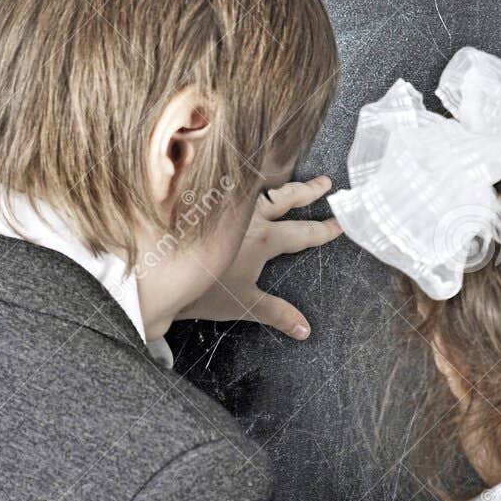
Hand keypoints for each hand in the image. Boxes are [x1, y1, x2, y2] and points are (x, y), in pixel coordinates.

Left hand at [179, 175, 340, 338]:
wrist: (161, 278)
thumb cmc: (203, 292)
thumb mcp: (244, 304)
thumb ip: (277, 313)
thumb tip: (305, 329)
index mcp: (264, 239)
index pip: (302, 232)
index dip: (323, 230)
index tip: (340, 223)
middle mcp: (249, 216)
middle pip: (287, 198)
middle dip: (310, 191)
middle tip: (327, 183)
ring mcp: (227, 205)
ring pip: (259, 185)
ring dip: (278, 179)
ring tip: (290, 171)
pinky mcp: (206, 201)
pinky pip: (231, 183)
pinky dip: (244, 177)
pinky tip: (243, 175)